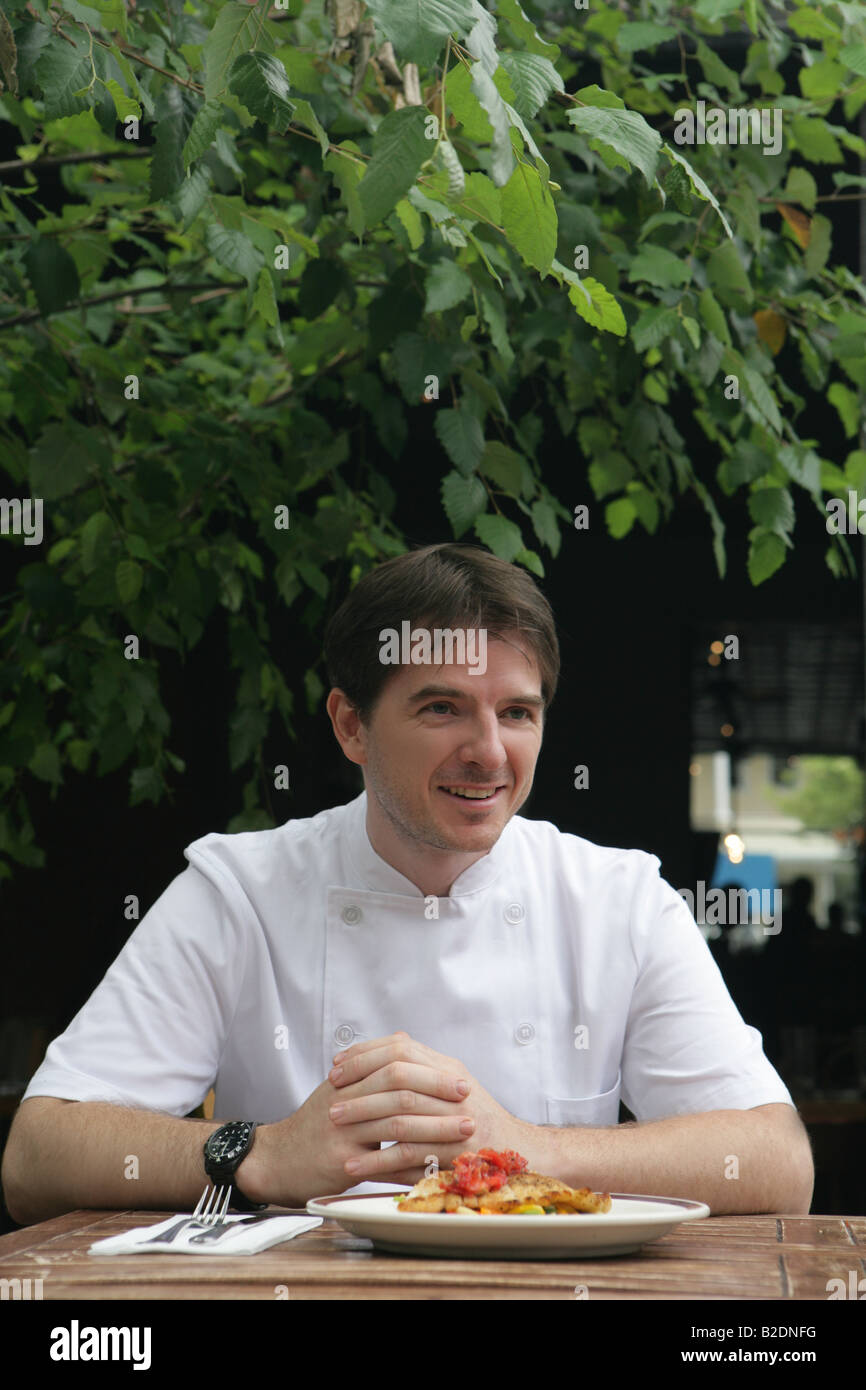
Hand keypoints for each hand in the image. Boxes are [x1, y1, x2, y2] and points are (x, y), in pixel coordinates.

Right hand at [239, 1041, 476, 1205]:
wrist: (278, 1160)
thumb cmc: (315, 1125)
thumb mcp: (338, 1088)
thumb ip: (370, 1066)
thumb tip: (404, 1039)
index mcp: (348, 1079)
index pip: (394, 1063)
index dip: (429, 1069)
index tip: (459, 1077)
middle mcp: (345, 1099)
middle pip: (399, 1087)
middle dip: (438, 1090)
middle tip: (468, 1095)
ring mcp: (343, 1131)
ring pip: (398, 1124)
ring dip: (437, 1127)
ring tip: (465, 1130)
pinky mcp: (341, 1161)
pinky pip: (386, 1163)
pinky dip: (416, 1163)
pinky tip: (440, 1165)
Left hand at [327, 1031, 534, 1186]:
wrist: (517, 1152)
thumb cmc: (477, 1118)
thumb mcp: (452, 1083)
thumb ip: (422, 1066)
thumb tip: (386, 1048)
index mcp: (448, 1068)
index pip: (401, 1048)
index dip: (365, 1054)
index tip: (338, 1066)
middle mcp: (452, 1088)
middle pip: (397, 1076)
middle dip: (358, 1084)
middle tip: (330, 1096)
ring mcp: (454, 1120)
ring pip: (400, 1114)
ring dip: (363, 1120)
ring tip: (336, 1125)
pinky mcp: (452, 1154)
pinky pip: (408, 1155)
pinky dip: (377, 1161)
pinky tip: (354, 1165)